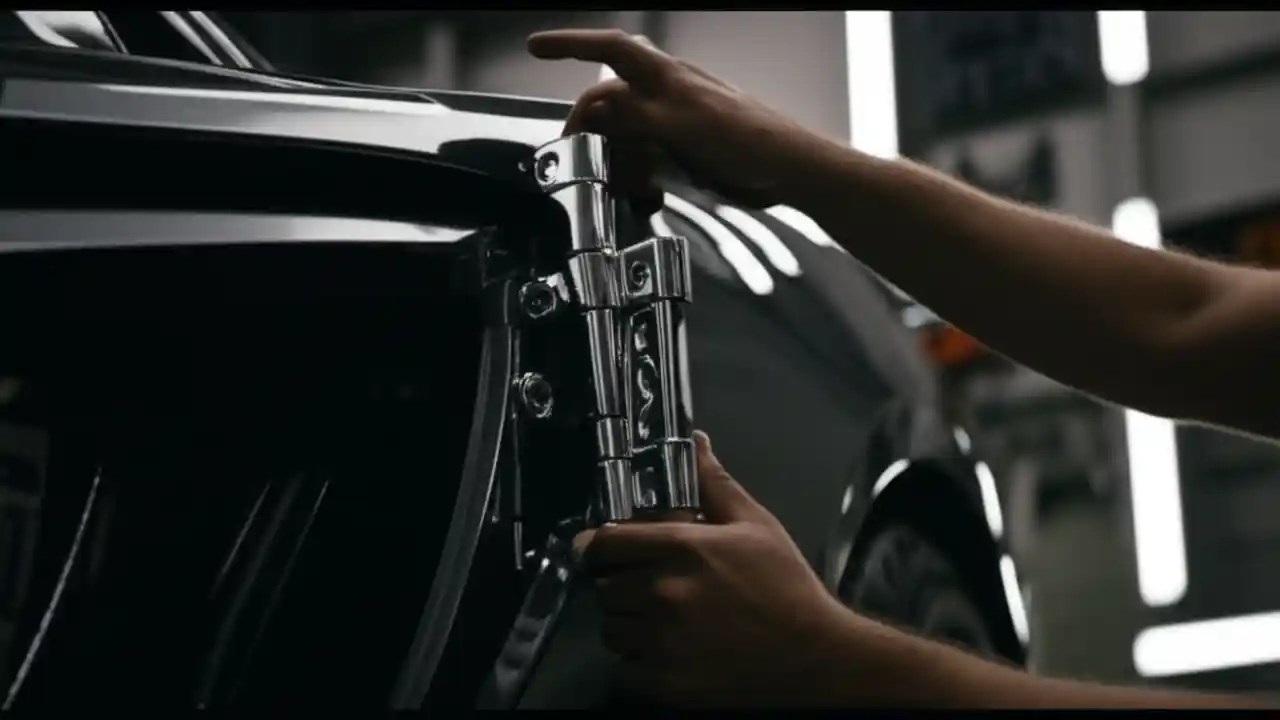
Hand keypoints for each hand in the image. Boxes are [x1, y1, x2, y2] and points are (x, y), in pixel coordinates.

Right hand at [527, 29, 843, 214]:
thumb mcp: (680, 124)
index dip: (568, 45)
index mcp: (666, 77)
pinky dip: (638, 176)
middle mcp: (668, 94)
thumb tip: (596, 109)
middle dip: (587, 124)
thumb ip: (633, 115)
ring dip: (614, 157)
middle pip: (609, 99)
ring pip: (625, 135)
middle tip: (572, 148)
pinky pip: (646, 161)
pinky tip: (644, 192)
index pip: (607, 50)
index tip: (535, 48)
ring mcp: (676, 124)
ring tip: (615, 179)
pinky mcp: (685, 152)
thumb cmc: (749, 140)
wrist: (789, 172)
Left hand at [573, 431, 855, 706]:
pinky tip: (663, 652)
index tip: (599, 550)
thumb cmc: (785, 585)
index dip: (596, 546)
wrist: (815, 656)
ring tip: (656, 621)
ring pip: (612, 629)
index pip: (605, 543)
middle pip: (605, 588)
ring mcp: (662, 640)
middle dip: (620, 586)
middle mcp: (663, 591)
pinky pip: (624, 668)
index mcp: (681, 547)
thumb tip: (695, 441)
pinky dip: (636, 662)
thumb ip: (714, 484)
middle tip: (646, 588)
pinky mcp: (665, 681)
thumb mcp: (755, 525)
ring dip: (626, 624)